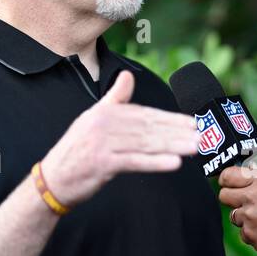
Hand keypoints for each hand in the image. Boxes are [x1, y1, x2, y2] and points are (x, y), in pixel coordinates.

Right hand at [40, 70, 197, 206]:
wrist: (53, 179)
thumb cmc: (76, 151)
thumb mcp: (92, 119)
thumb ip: (114, 98)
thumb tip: (127, 76)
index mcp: (105, 113)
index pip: (144, 115)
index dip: (170, 119)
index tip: (193, 123)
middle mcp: (103, 124)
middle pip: (148, 128)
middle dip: (178, 132)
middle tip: (203, 135)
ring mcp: (102, 143)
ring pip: (145, 144)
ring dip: (173, 146)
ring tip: (196, 147)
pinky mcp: (101, 164)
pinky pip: (134, 162)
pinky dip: (155, 162)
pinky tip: (174, 163)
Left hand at [218, 164, 256, 255]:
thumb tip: (252, 170)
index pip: (228, 175)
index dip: (226, 180)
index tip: (229, 183)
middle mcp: (252, 197)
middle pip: (224, 196)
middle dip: (232, 199)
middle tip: (244, 202)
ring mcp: (249, 218)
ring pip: (235, 216)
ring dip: (246, 218)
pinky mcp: (251, 236)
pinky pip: (244, 233)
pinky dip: (254, 234)